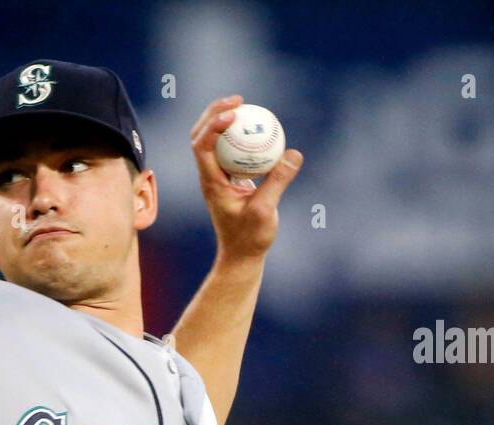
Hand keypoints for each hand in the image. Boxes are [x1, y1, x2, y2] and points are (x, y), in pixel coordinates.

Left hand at [189, 94, 303, 262]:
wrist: (242, 255)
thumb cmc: (250, 238)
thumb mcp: (266, 211)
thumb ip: (278, 182)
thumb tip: (293, 153)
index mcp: (211, 182)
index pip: (202, 146)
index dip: (213, 125)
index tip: (234, 113)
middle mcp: (210, 176)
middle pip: (200, 136)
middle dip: (214, 113)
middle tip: (238, 100)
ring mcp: (218, 176)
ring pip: (212, 140)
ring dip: (223, 120)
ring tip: (244, 105)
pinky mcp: (230, 178)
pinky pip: (231, 149)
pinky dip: (239, 135)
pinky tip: (258, 127)